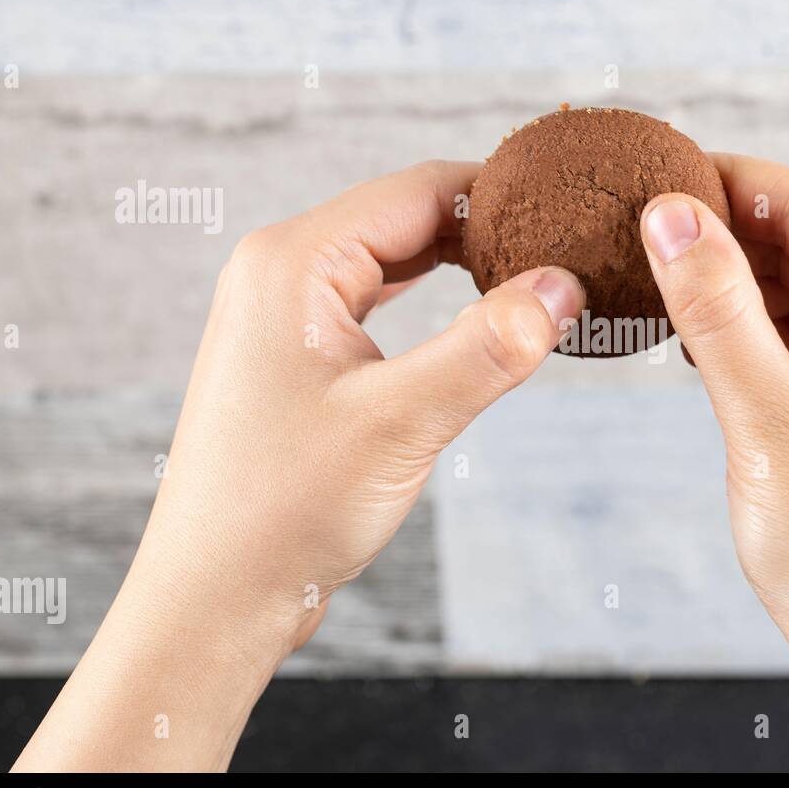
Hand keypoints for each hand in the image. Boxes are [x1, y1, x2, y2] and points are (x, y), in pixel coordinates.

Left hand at [14, 161, 583, 770]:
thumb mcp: (401, 422)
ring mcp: (284, 314)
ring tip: (533, 286)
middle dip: (486, 233)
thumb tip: (561, 288)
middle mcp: (281, 272)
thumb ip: (485, 348)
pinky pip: (376, 305)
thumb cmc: (284, 510)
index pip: (418, 191)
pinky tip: (473, 327)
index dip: (501, 196)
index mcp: (293, 262)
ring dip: (461, 272)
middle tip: (566, 253)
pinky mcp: (296, 356)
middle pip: (406, 219)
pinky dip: (431, 308)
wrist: (216, 595)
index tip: (572, 214)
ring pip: (393, 262)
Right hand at [639, 154, 788, 770]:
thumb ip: (717, 307)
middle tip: (639, 244)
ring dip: (739, 287)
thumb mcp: (765, 417)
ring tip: (663, 296)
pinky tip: (707, 345)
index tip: (650, 184)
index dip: (728, 183)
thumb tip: (672, 214)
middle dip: (727, 237)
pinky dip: (761, 332)